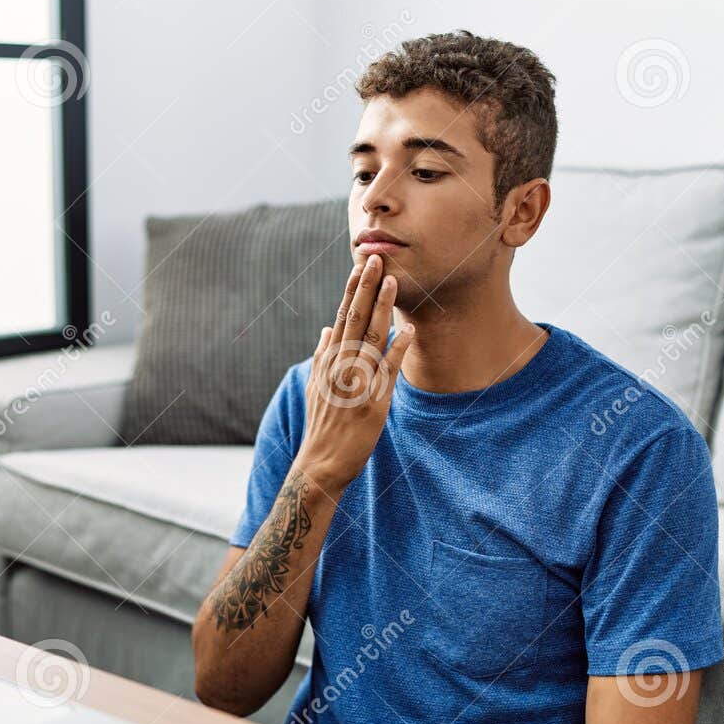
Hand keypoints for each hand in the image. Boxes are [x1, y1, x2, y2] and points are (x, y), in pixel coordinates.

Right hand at [295, 254, 415, 489]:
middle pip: (353, 320)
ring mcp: (355, 384)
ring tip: (393, 282)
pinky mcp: (372, 404)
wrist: (320, 464)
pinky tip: (408, 331)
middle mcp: (340, 368)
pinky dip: (397, 350)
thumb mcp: (315, 388)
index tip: (361, 265)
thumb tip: (326, 330)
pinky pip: (386, 372)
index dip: (352, 290)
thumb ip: (321, 357)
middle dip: (366, 288)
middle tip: (377, 259)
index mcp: (329, 362)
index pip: (341, 317)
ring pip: (369, 339)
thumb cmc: (322, 427)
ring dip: (381, 309)